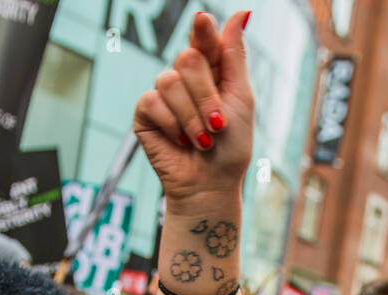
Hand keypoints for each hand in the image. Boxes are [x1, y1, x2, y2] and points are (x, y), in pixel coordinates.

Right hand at [133, 10, 253, 205]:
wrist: (211, 183)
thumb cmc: (231, 146)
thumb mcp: (241, 98)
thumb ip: (234, 56)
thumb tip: (242, 12)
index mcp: (211, 70)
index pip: (204, 39)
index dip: (203, 30)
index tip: (203, 21)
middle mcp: (185, 78)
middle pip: (187, 58)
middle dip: (206, 94)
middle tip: (217, 124)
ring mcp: (163, 94)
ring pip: (170, 81)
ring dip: (192, 117)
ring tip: (202, 140)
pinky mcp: (145, 113)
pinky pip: (153, 102)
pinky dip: (173, 125)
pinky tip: (181, 141)